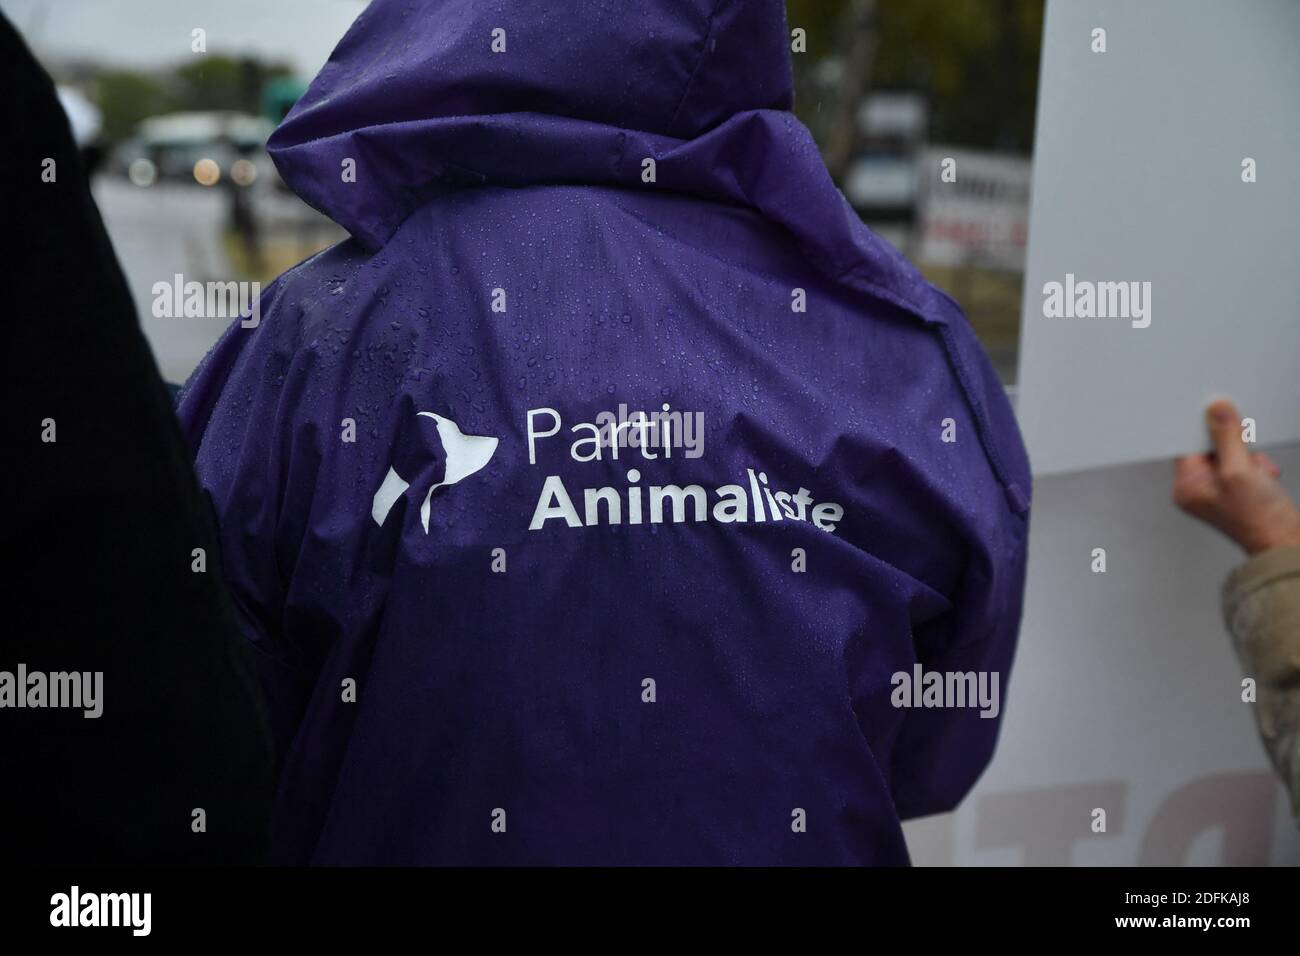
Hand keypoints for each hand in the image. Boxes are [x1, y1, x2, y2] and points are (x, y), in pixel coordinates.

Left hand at [1173, 400, 1299, 554]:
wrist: (1286, 543)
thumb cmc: (1260, 520)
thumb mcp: (1240, 470)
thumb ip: (1226, 437)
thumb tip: (1215, 409)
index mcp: (1186, 486)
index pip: (1185, 445)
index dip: (1202, 428)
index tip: (1217, 415)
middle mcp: (1198, 488)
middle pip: (1209, 446)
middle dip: (1234, 446)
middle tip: (1247, 457)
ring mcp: (1217, 489)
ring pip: (1230, 452)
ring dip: (1249, 456)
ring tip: (1258, 473)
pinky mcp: (1236, 488)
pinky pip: (1243, 463)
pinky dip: (1256, 465)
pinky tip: (1265, 477)